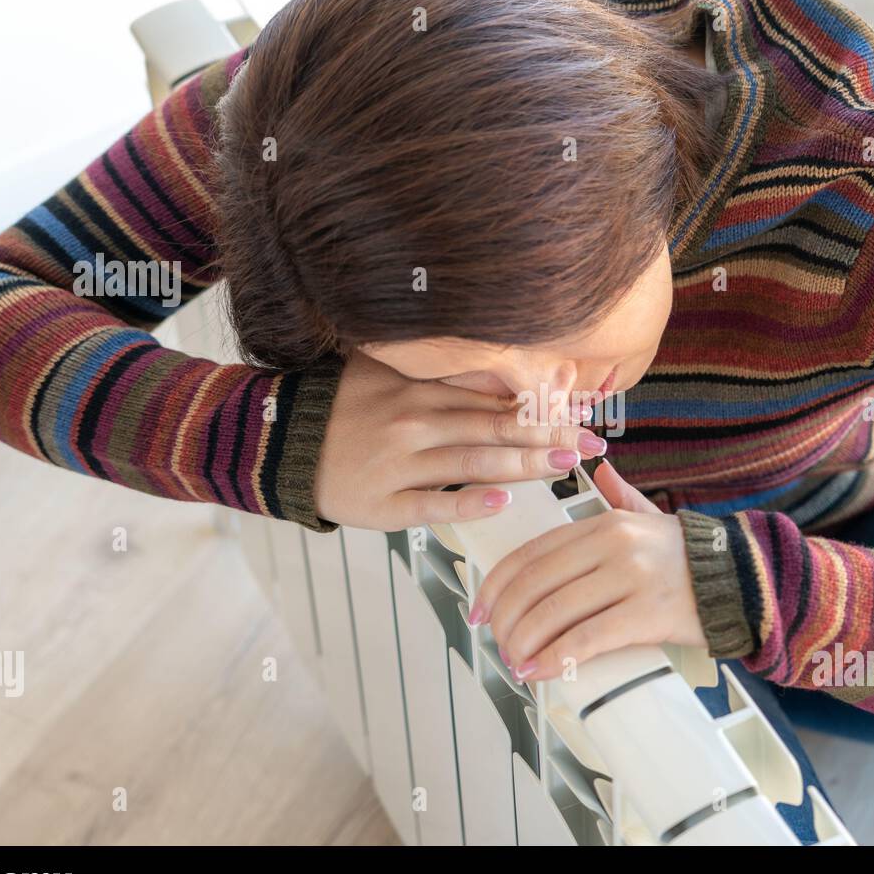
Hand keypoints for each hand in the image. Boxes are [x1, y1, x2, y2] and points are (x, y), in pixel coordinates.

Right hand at [313, 351, 605, 528]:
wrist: (280, 442)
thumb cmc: (342, 407)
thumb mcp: (387, 371)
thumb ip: (441, 374)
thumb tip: (506, 369)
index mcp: (421, 389)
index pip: (495, 396)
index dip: (543, 403)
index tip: (584, 408)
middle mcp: (415, 421)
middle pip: (495, 426)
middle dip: (550, 434)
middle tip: (593, 441)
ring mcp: (400, 464)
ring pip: (473, 462)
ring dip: (524, 463)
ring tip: (566, 465)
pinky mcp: (383, 503)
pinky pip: (433, 504)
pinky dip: (468, 503)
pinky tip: (501, 503)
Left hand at [471, 460, 704, 681]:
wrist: (748, 579)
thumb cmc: (691, 557)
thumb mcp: (650, 516)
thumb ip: (619, 496)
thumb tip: (599, 471)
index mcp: (603, 522)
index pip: (532, 552)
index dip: (498, 584)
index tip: (480, 609)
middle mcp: (612, 544)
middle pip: (535, 584)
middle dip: (506, 620)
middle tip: (497, 643)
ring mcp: (630, 578)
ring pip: (555, 612)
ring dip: (523, 643)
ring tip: (515, 661)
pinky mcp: (648, 614)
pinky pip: (587, 639)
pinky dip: (554, 658)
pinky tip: (538, 671)